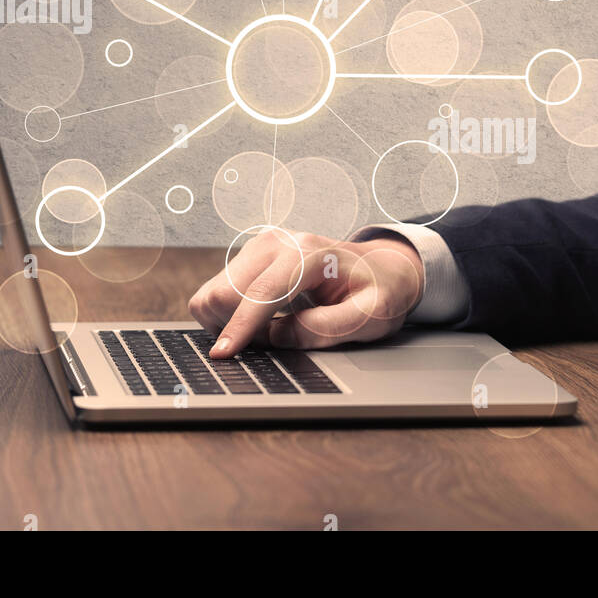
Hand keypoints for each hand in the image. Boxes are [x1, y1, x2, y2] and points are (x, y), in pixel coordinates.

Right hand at [188, 228, 424, 357]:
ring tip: (272, 330)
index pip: (262, 293)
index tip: (223, 355)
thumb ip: (325, 329)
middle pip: (224, 291)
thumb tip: (277, 337)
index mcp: (309, 254)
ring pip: (214, 292)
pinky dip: (232, 314)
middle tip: (271, 342)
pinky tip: (263, 319)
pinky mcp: (252, 256)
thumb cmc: (380, 292)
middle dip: (237, 327)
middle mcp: (278, 242)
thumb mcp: (371, 317)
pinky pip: (219, 292)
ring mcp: (261, 246)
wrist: (382, 267)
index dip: (241, 328)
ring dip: (232, 322)